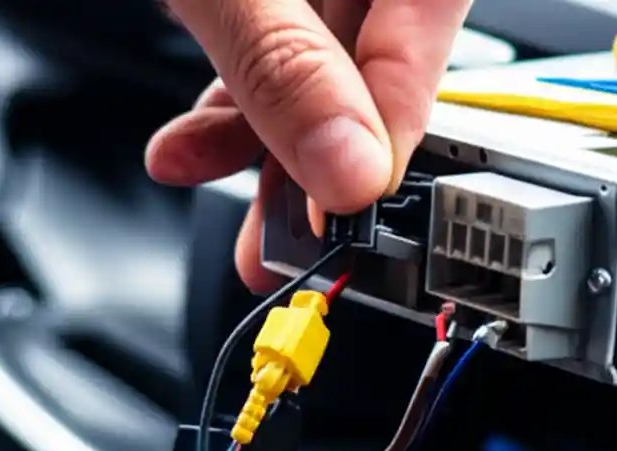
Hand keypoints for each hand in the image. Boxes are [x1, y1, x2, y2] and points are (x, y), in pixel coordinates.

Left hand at [145, 0, 473, 291]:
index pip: (427, 33)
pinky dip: (231, 110)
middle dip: (322, 172)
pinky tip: (189, 150)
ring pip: (315, 74)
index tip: (358, 210)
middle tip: (298, 251)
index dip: (394, 133)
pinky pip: (268, 56)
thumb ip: (283, 64)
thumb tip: (349, 168)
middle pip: (376, 70)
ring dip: (266, 158)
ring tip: (243, 229)